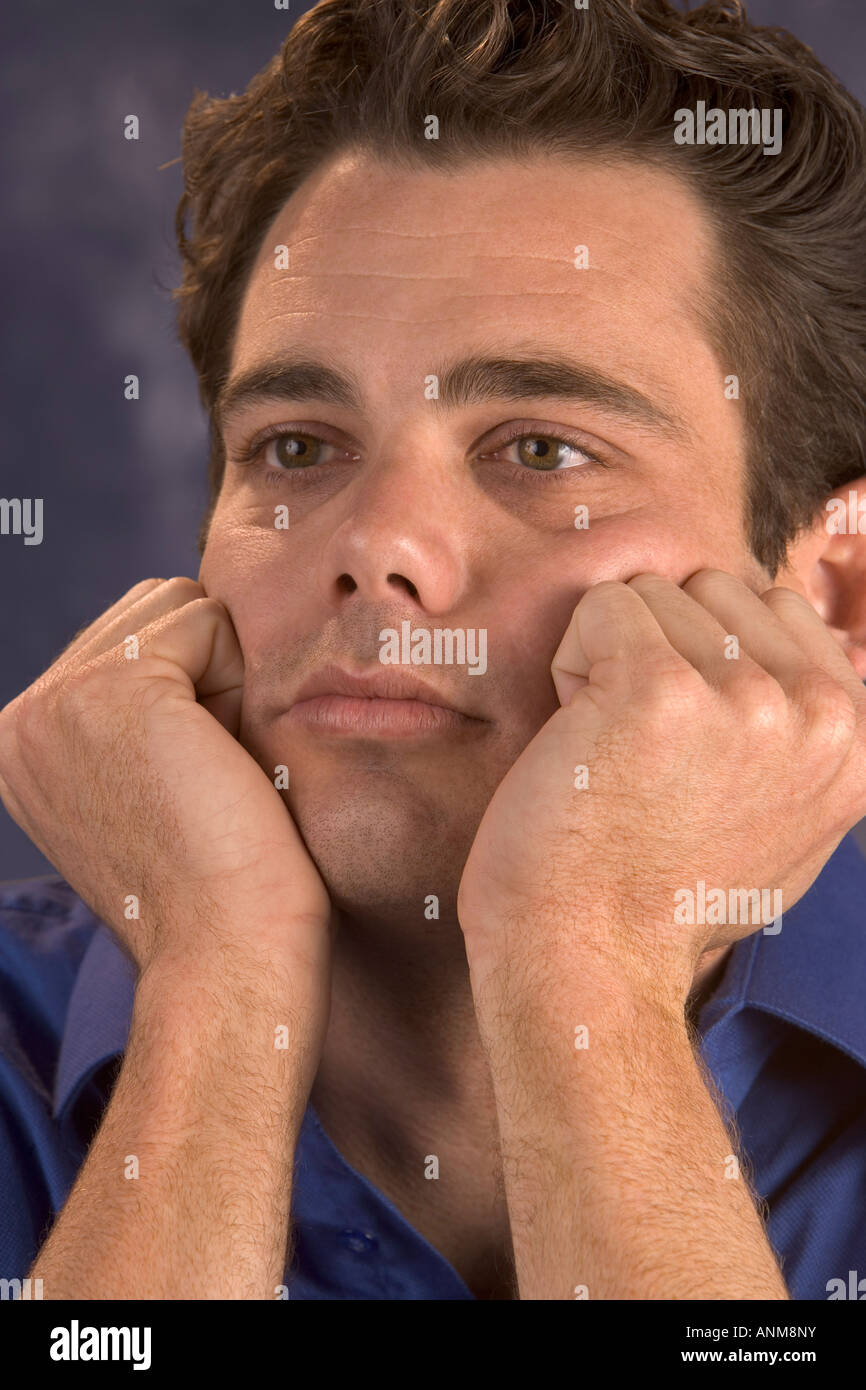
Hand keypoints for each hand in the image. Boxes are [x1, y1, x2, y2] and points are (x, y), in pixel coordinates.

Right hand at [0, 578, 331, 981]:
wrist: (226, 956)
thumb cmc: (222, 886)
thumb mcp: (154, 786)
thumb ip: (145, 715)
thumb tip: (200, 631)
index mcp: (26, 744)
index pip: (132, 637)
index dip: (196, 695)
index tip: (188, 791)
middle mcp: (24, 719)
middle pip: (155, 607)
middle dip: (209, 674)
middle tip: (209, 778)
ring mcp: (57, 700)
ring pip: (182, 605)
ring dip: (226, 676)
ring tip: (214, 768)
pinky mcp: (113, 688)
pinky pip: (211, 622)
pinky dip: (242, 683)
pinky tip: (224, 761)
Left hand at [457, 570, 865, 997]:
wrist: (589, 957)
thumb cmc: (665, 893)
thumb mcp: (791, 820)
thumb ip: (816, 735)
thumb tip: (843, 654)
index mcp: (860, 737)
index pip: (780, 609)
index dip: (712, 667)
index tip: (690, 754)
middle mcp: (822, 715)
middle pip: (718, 589)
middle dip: (666, 650)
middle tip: (644, 751)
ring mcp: (750, 701)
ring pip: (658, 592)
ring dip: (616, 659)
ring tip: (615, 751)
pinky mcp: (663, 691)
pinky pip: (603, 606)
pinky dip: (572, 663)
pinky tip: (579, 740)